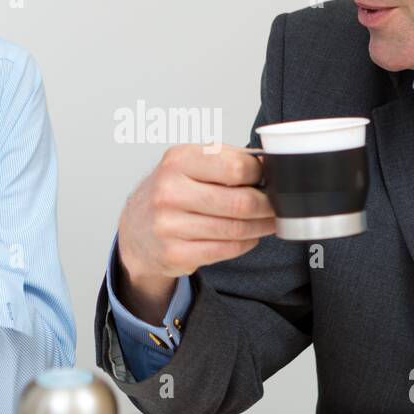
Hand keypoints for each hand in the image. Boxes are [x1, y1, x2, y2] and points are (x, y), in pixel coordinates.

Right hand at [115, 143, 274, 319]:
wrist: (136, 229)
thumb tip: (268, 163)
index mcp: (178, 161)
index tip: (268, 179)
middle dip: (267, 206)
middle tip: (276, 206)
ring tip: (267, 222)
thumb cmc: (172, 192)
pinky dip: (245, 244)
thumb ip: (227, 160)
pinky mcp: (174, 254)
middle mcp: (169, 191)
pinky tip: (248, 237)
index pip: (236, 167)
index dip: (260, 174)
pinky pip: (226, 250)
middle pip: (240, 202)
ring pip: (236, 229)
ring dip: (260, 227)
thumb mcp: (191, 163)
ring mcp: (169, 225)